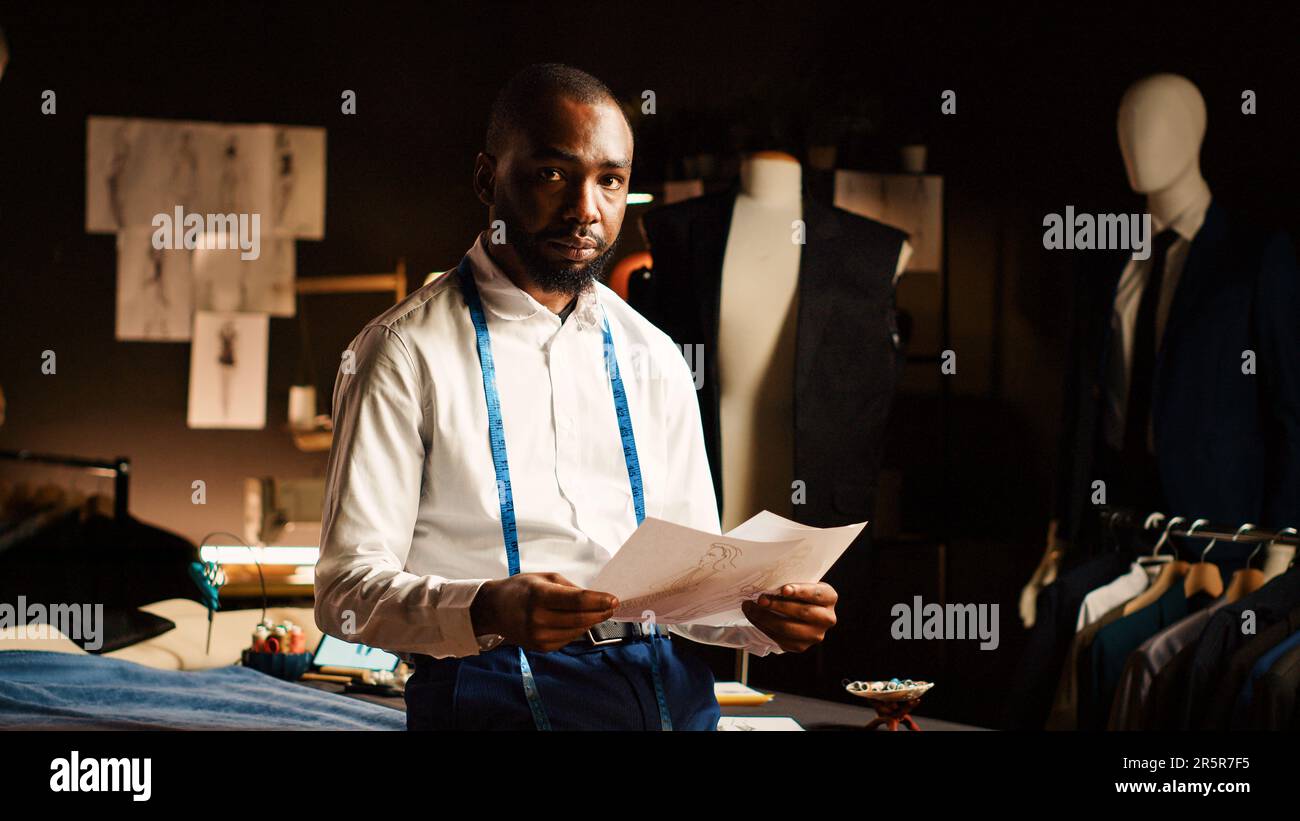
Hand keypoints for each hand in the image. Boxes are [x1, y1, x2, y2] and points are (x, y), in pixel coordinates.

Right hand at [470, 572, 616, 652]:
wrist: (494, 609)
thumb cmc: (520, 589)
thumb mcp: (544, 578)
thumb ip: (570, 588)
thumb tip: (594, 598)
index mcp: (540, 596)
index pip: (577, 601)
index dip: (599, 601)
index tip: (614, 599)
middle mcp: (538, 619)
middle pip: (581, 618)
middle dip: (601, 612)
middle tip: (611, 606)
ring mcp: (538, 636)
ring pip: (577, 631)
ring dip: (591, 622)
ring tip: (598, 612)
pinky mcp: (540, 647)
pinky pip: (568, 639)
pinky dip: (577, 630)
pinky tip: (578, 621)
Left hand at [741, 582, 836, 652]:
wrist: (801, 612)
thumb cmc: (799, 594)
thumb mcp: (802, 584)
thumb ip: (791, 584)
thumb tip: (768, 582)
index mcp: (829, 597)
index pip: (816, 594)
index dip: (800, 591)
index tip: (784, 589)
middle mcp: (827, 618)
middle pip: (802, 612)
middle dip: (778, 605)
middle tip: (761, 599)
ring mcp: (815, 635)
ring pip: (787, 628)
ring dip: (765, 617)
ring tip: (750, 607)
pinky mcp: (801, 646)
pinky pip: (779, 638)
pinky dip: (763, 626)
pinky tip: (754, 617)